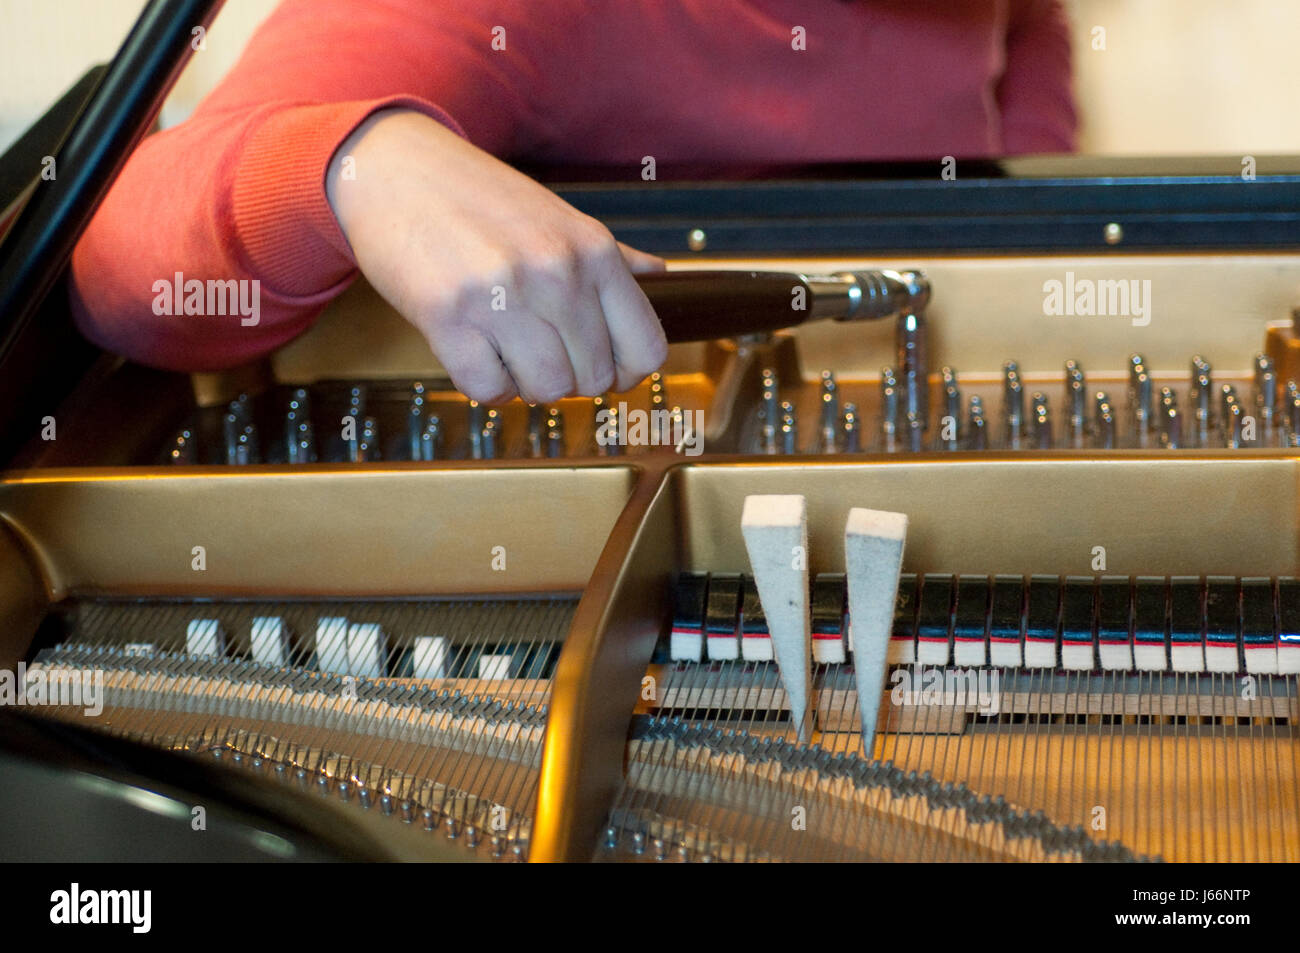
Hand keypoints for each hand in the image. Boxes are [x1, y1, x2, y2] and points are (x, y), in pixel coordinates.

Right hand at [326, 108, 667, 403]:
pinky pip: (487, 390)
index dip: (625, 372)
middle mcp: (556, 272)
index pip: (646, 348)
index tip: (601, 366)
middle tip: (538, 351)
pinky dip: (482, 383)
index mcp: (593, 250)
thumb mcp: (559, 217)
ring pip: (546, 391)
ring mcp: (502, 295)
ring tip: (505, 349)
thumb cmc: (479, 197)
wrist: (395, 170)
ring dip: (525, 383)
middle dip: (567, 377)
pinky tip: (474, 349)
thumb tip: (659, 274)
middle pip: (594, 379)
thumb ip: (612, 256)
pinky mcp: (447, 317)